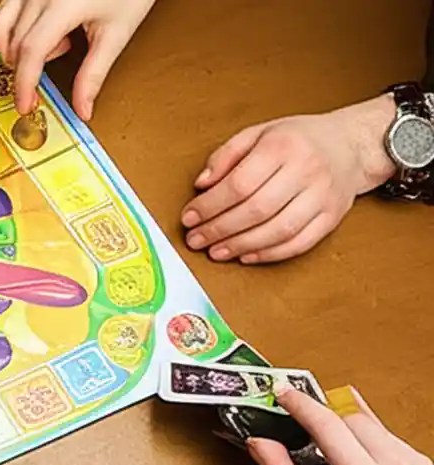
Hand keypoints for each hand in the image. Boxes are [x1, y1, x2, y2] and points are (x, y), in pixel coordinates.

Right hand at [0, 0, 156, 119]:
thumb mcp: (116, 33)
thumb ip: (94, 74)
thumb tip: (82, 106)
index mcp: (63, 3)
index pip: (31, 51)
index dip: (25, 84)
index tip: (26, 104)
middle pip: (17, 44)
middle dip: (29, 68)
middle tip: (49, 75)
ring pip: (3, 27)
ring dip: (17, 49)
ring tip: (53, 46)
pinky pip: (5, 11)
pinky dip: (13, 30)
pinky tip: (38, 32)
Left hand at [182, 95, 396, 263]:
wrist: (350, 145)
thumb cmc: (298, 139)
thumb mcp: (258, 133)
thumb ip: (226, 155)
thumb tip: (202, 184)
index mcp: (283, 146)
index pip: (239, 184)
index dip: (209, 206)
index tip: (189, 218)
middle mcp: (306, 170)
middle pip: (256, 210)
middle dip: (219, 230)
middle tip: (196, 240)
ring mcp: (323, 196)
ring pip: (278, 231)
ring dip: (241, 246)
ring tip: (216, 251)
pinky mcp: (333, 217)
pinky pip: (299, 243)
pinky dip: (269, 254)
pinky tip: (246, 256)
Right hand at [249, 385, 433, 464]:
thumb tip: (262, 447)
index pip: (327, 425)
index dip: (299, 404)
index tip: (280, 393)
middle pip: (351, 417)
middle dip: (322, 418)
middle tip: (297, 429)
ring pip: (373, 425)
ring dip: (346, 431)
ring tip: (329, 457)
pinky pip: (390, 440)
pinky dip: (367, 443)